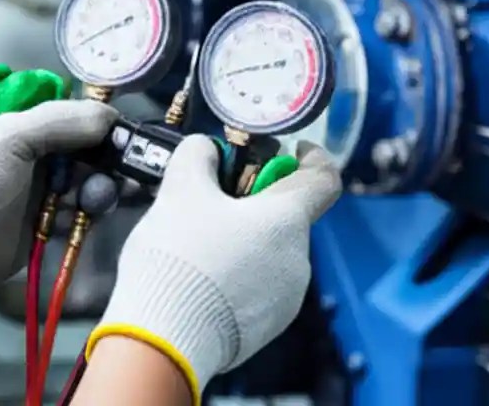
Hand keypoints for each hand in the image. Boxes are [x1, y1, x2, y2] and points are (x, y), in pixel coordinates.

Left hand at [0, 99, 118, 305]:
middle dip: (108, 160)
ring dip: (99, 189)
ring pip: (89, 187)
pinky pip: (79, 218)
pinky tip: (83, 215)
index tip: (123, 135)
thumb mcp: (13, 136)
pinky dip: (88, 215)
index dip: (102, 126)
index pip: (76, 120)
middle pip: (89, 154)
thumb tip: (109, 114)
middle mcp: (37, 160)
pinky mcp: (44, 229)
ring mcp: (42, 195)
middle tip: (121, 170)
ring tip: (92, 198)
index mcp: (27, 130)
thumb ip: (62, 121)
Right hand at [88, 136, 341, 401]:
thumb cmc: (179, 259)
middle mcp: (298, 260)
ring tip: (197, 243)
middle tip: (213, 199)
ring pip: (271, 252)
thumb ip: (198, 155)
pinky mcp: (266, 326)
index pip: (325, 178)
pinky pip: (259, 287)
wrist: (163, 339)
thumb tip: (206, 149)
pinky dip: (236, 274)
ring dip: (244, 239)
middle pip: (287, 216)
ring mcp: (286, 298)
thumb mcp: (179, 190)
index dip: (312, 157)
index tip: (292, 151)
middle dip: (255, 202)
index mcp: (288, 220)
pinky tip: (199, 277)